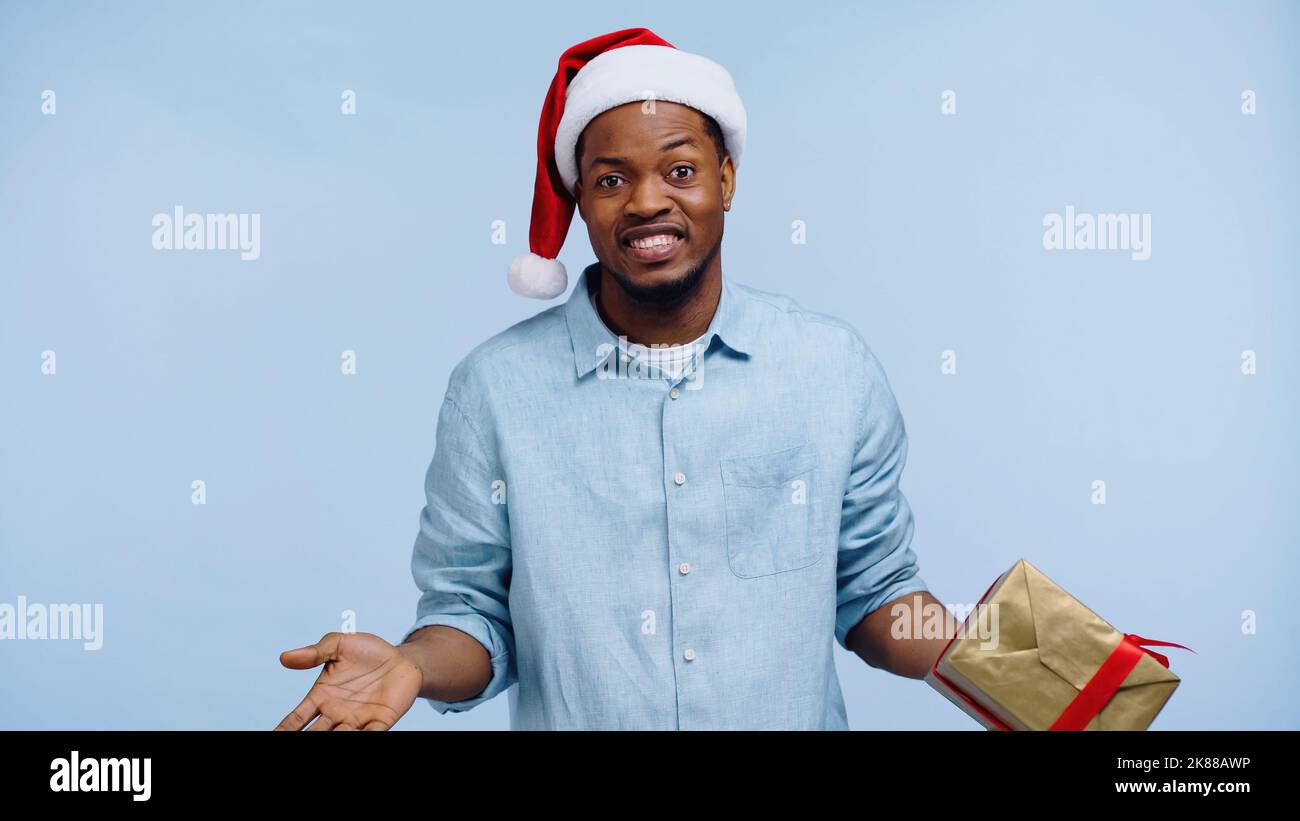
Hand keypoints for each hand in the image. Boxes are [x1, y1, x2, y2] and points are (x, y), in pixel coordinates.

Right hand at [275, 631, 422, 730]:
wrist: (401, 658)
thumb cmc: (367, 652)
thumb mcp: (339, 644)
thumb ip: (314, 652)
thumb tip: (284, 657)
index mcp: (321, 697)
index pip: (297, 719)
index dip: (284, 729)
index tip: (272, 735)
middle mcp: (336, 713)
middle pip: (314, 734)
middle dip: (304, 739)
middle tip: (292, 745)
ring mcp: (357, 720)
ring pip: (338, 738)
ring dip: (332, 740)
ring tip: (323, 740)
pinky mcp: (380, 722)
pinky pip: (371, 736)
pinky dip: (363, 739)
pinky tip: (356, 737)